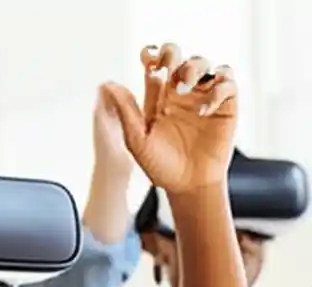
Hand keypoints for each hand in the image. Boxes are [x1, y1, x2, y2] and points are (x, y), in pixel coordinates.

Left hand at [100, 43, 237, 192]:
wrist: (187, 185)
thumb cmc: (159, 165)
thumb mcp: (137, 139)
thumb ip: (126, 111)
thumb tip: (107, 84)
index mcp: (157, 96)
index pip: (154, 64)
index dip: (151, 54)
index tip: (147, 59)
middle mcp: (180, 91)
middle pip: (179, 56)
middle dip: (172, 53)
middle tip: (166, 67)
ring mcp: (203, 96)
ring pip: (204, 63)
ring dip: (194, 67)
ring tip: (184, 87)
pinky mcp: (225, 105)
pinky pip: (227, 83)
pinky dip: (218, 89)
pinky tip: (203, 110)